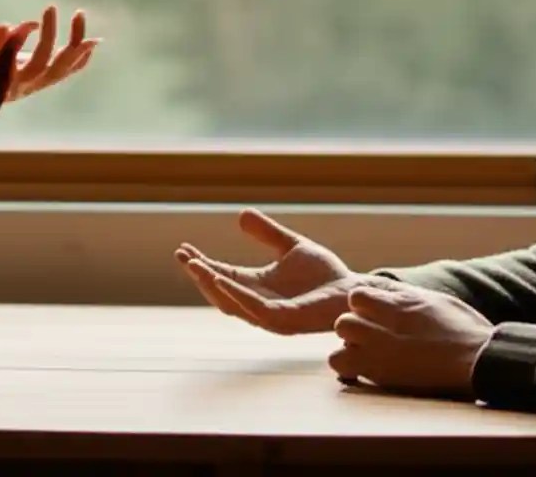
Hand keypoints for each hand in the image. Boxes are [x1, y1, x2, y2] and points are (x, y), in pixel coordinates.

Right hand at [0, 5, 98, 119]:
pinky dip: (78, 56)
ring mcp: (30, 86)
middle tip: (55, 9)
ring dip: (73, 44)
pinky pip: (63, 71)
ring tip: (79, 15)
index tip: (29, 20)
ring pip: (60, 70)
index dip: (24, 45)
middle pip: (46, 70)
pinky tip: (89, 39)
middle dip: (54, 39)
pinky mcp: (35, 79)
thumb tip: (9, 26)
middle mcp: (18, 89)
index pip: (19, 70)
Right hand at [175, 209, 374, 334]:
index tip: (183, 249)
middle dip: (200, 275)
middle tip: (183, 257)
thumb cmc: (324, 274)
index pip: (222, 275)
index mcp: (257, 286)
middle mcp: (259, 303)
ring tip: (197, 267)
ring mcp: (271, 315)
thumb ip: (267, 234)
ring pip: (233, 303)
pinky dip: (238, 295)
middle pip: (220, 292)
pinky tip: (224, 280)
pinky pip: (256, 309)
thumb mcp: (291, 246)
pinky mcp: (286, 320)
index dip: (202, 264)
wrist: (352, 290)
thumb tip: (241, 215)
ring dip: (213, 285)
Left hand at [329, 283, 493, 399]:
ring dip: (350, 346)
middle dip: (354, 328)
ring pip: (341, 339)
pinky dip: (349, 369)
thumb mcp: (437, 301)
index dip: (362, 307)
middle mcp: (385, 322)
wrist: (479, 361)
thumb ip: (410, 296)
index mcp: (400, 303)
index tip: (374, 317)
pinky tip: (366, 372)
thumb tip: (394, 291)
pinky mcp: (380, 372)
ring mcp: (379, 347)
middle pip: (345, 319)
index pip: (357, 296)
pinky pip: (342, 366)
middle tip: (371, 340)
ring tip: (368, 355)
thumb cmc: (466, 331)